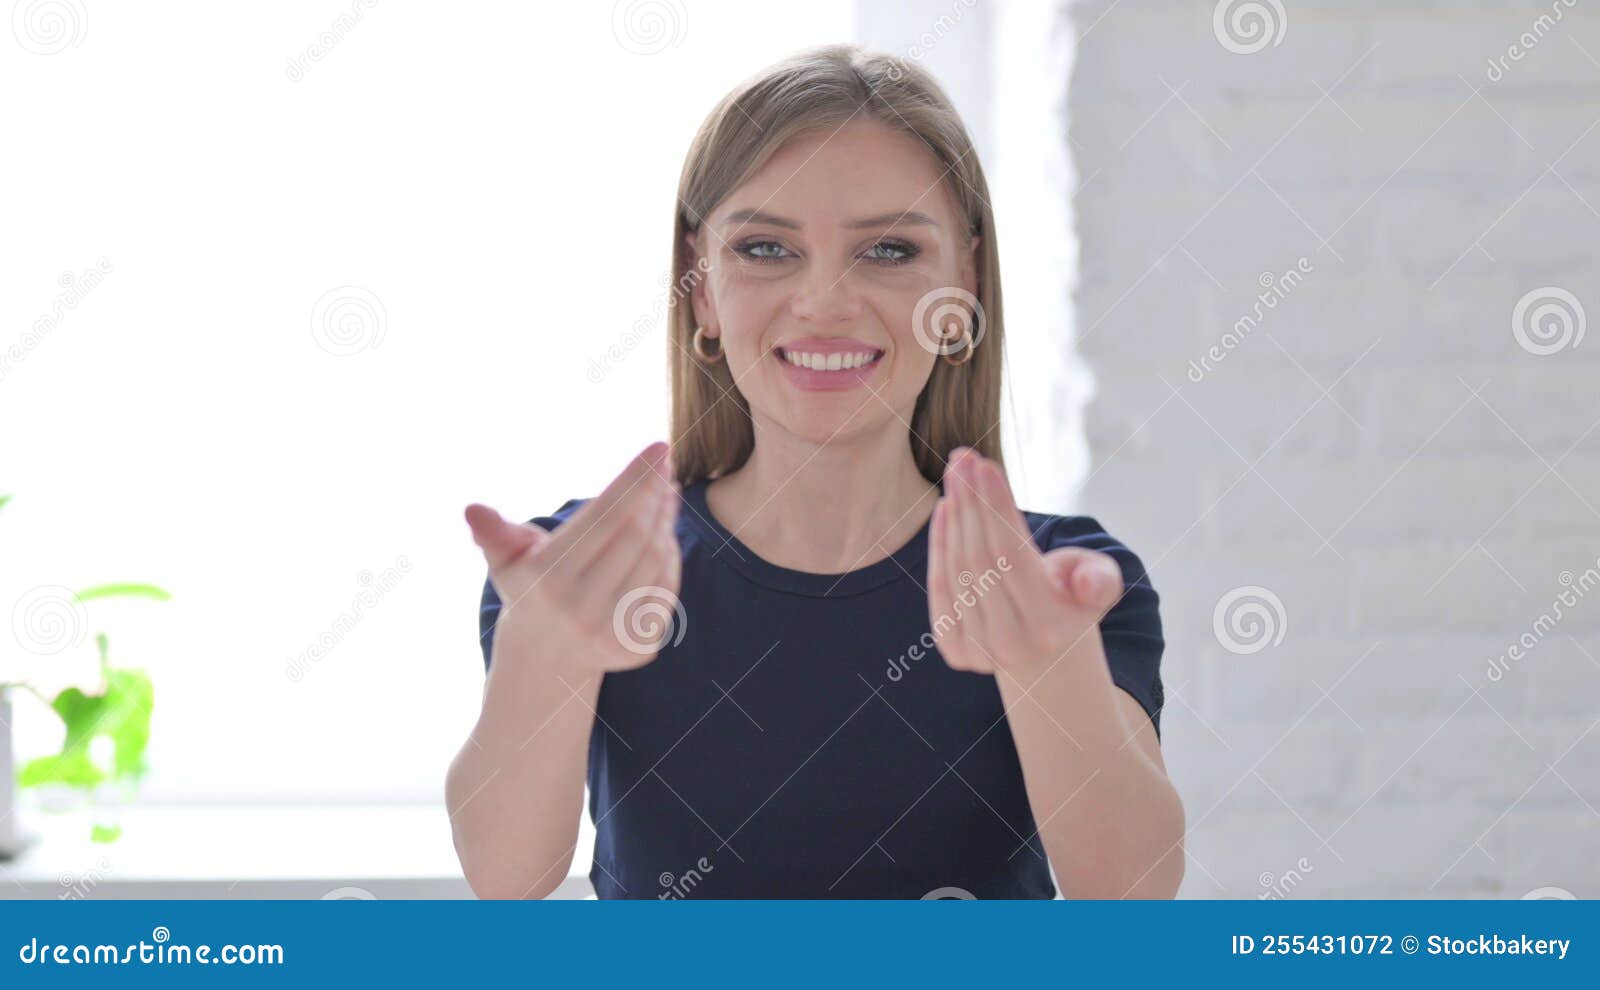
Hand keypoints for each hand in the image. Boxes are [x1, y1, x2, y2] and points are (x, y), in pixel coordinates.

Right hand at [464, 441, 681, 672]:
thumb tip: (472, 510)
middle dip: (655, 493)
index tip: (659, 446)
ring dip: (666, 519)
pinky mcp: (638, 646)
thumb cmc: (528, 589)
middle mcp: (581, 608)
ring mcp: (612, 631)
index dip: (635, 478)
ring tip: (667, 490)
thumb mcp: (504, 561)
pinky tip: (666, 529)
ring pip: (655, 559)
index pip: (604, 516)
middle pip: (635, 534)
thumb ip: (495, 533)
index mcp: (549, 578)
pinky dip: (670, 554)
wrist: (544, 659)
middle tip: (665, 464)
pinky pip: (665, 587)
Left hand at [927, 447, 1123, 674]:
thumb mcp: (1100, 583)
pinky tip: (945, 510)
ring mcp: (978, 652)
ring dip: (953, 517)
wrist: (1047, 647)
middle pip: (980, 559)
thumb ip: (1100, 580)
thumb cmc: (1074, 595)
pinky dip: (939, 546)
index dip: (994, 508)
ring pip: (957, 570)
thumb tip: (1090, 584)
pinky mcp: (954, 650)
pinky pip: (940, 588)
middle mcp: (1010, 644)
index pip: (1011, 555)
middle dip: (970, 502)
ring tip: (956, 476)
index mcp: (1049, 625)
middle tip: (963, 459)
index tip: (985, 465)